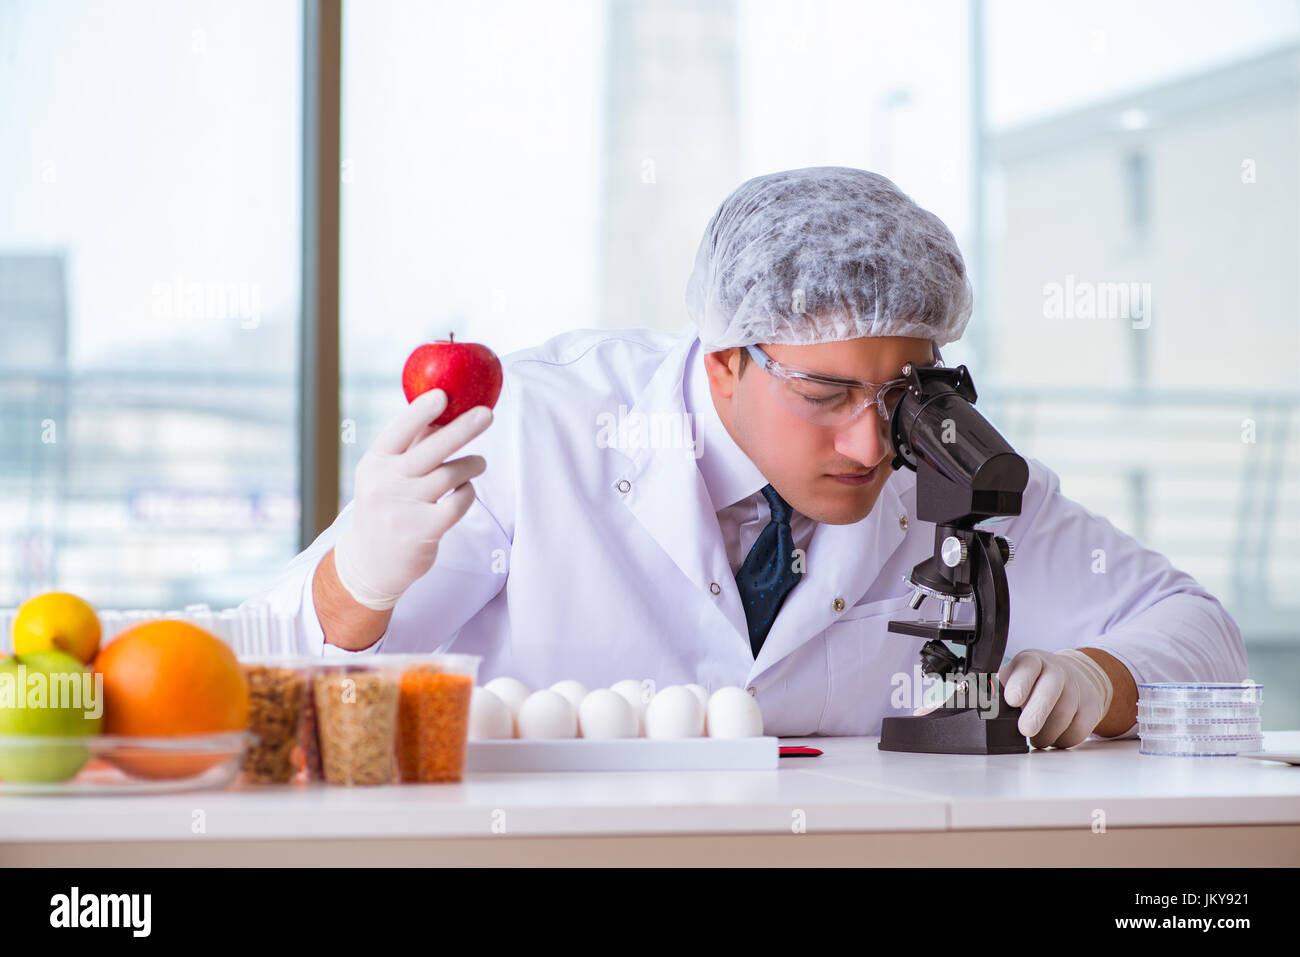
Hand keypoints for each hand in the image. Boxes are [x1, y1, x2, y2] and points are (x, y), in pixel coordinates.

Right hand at [332, 388, 491, 609]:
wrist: (370, 563)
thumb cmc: (388, 505)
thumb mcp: (386, 474)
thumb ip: (412, 446)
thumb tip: (445, 410)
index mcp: (375, 463)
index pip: (398, 432)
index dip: (420, 412)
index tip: (442, 395)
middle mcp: (385, 483)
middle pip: (432, 449)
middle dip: (463, 429)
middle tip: (487, 415)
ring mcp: (403, 508)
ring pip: (450, 475)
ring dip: (471, 465)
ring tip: (479, 463)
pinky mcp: (423, 531)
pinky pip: (458, 503)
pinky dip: (468, 493)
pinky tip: (465, 491)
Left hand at [998, 649, 1113, 748]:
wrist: (1072, 675)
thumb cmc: (1033, 680)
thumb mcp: (1012, 676)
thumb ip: (997, 689)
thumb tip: (979, 704)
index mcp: (1032, 661)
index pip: (1027, 667)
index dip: (1020, 683)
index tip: (1011, 700)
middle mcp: (1057, 670)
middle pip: (1050, 690)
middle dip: (1037, 712)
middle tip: (1025, 730)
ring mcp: (1077, 687)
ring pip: (1064, 714)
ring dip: (1046, 733)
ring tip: (1035, 738)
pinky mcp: (1092, 706)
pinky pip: (1079, 729)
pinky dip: (1063, 739)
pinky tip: (1053, 738)